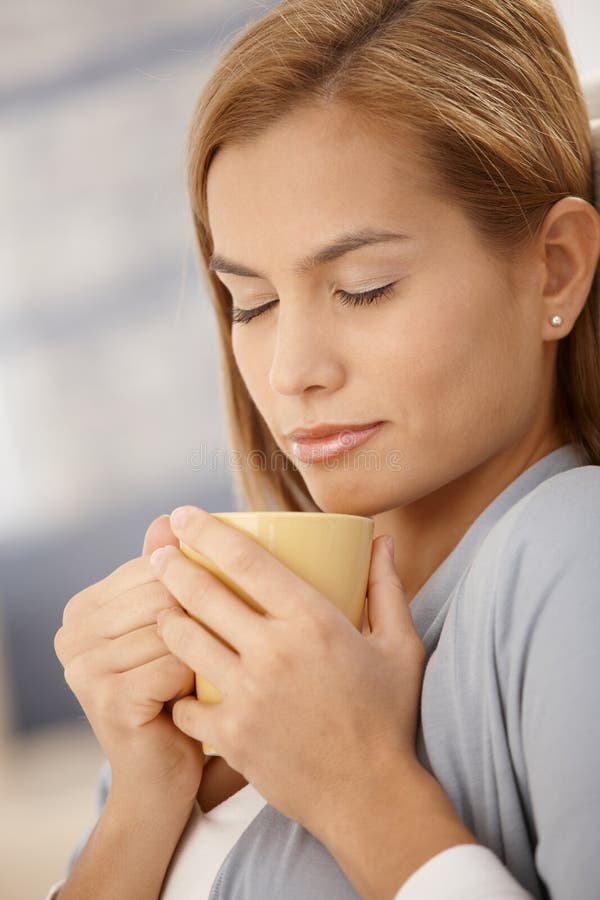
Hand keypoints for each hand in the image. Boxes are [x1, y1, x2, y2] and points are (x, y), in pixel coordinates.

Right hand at [53, 514, 206, 806]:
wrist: (164, 776)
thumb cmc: (176, 694)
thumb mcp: (170, 628)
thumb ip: (164, 574)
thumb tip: (166, 517)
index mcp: (84, 608)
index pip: (153, 565)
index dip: (195, 581)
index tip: (219, 603)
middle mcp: (72, 634)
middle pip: (162, 590)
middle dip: (203, 613)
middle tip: (225, 641)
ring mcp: (83, 666)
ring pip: (172, 624)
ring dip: (205, 646)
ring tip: (211, 668)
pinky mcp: (106, 698)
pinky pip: (174, 661)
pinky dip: (198, 676)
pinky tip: (198, 695)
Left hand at [150, 505, 426, 837]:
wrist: (371, 797)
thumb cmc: (389, 716)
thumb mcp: (400, 647)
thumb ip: (387, 589)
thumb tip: (383, 541)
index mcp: (312, 621)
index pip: (245, 560)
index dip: (206, 531)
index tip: (184, 515)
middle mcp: (273, 652)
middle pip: (201, 594)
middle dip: (170, 567)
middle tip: (157, 556)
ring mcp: (247, 695)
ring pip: (182, 642)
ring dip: (167, 621)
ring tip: (162, 610)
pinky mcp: (231, 736)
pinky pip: (183, 705)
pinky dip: (177, 693)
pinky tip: (179, 686)